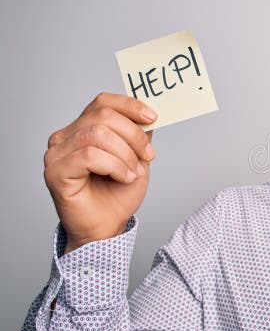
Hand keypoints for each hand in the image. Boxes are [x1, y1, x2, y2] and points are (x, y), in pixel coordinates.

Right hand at [44, 92, 157, 253]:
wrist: (106, 228)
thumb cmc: (117, 195)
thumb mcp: (137, 158)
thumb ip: (139, 135)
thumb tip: (149, 113)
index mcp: (82, 128)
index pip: (102, 102)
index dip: (129, 105)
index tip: (153, 117)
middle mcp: (65, 137)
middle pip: (103, 116)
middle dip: (134, 135)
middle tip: (148, 155)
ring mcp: (56, 153)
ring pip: (97, 135)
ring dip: (125, 154)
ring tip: (133, 172)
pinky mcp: (55, 171)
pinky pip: (89, 156)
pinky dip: (114, 166)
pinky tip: (123, 178)